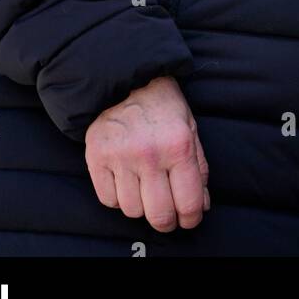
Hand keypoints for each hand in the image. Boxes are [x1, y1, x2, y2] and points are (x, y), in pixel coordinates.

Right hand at [85, 75, 209, 232]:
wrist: (124, 77)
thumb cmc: (162, 104)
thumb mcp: (190, 127)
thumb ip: (199, 167)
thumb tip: (202, 204)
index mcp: (178, 146)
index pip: (188, 204)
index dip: (190, 219)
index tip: (188, 219)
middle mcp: (149, 154)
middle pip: (159, 215)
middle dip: (166, 221)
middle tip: (167, 214)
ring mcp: (120, 157)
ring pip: (132, 211)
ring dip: (140, 205)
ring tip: (143, 186)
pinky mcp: (96, 157)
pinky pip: (109, 200)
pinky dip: (118, 197)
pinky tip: (124, 179)